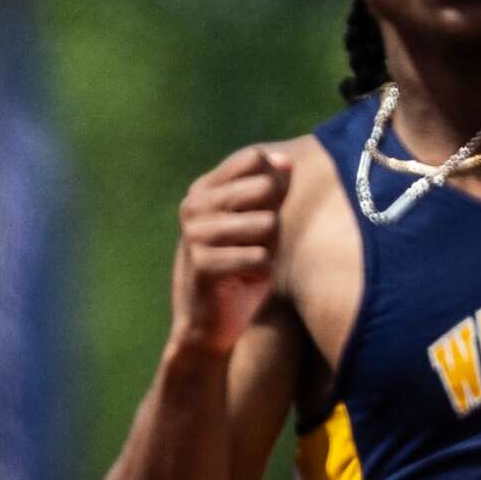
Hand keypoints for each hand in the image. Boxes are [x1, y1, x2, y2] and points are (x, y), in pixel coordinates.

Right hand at [170, 146, 288, 357]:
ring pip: (267, 223)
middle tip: (256, 246)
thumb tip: (286, 161)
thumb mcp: (261, 225)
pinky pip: (261, 257)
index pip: (253, 159)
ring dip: (269, 248)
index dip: (274, 185)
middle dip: (274, 223)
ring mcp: (195, 232)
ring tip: (249, 262)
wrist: (211, 320)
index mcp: (206, 189)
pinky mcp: (202, 262)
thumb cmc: (242, 267)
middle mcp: (194, 204)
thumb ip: (272, 191)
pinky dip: (262, 272)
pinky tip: (243, 279)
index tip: (263, 212)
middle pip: (265, 189)